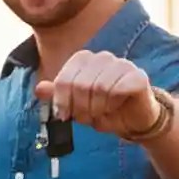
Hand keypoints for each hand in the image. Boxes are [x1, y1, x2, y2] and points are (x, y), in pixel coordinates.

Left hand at [35, 50, 158, 137]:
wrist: (130, 120)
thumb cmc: (101, 109)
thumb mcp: (74, 105)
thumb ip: (57, 95)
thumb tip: (39, 89)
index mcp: (83, 60)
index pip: (63, 80)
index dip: (62, 102)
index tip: (66, 115)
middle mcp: (102, 57)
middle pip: (80, 85)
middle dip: (81, 108)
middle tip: (87, 117)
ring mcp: (122, 64)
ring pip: (100, 87)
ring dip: (98, 108)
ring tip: (102, 112)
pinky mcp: (138, 76)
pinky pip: (119, 90)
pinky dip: (114, 105)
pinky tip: (117, 106)